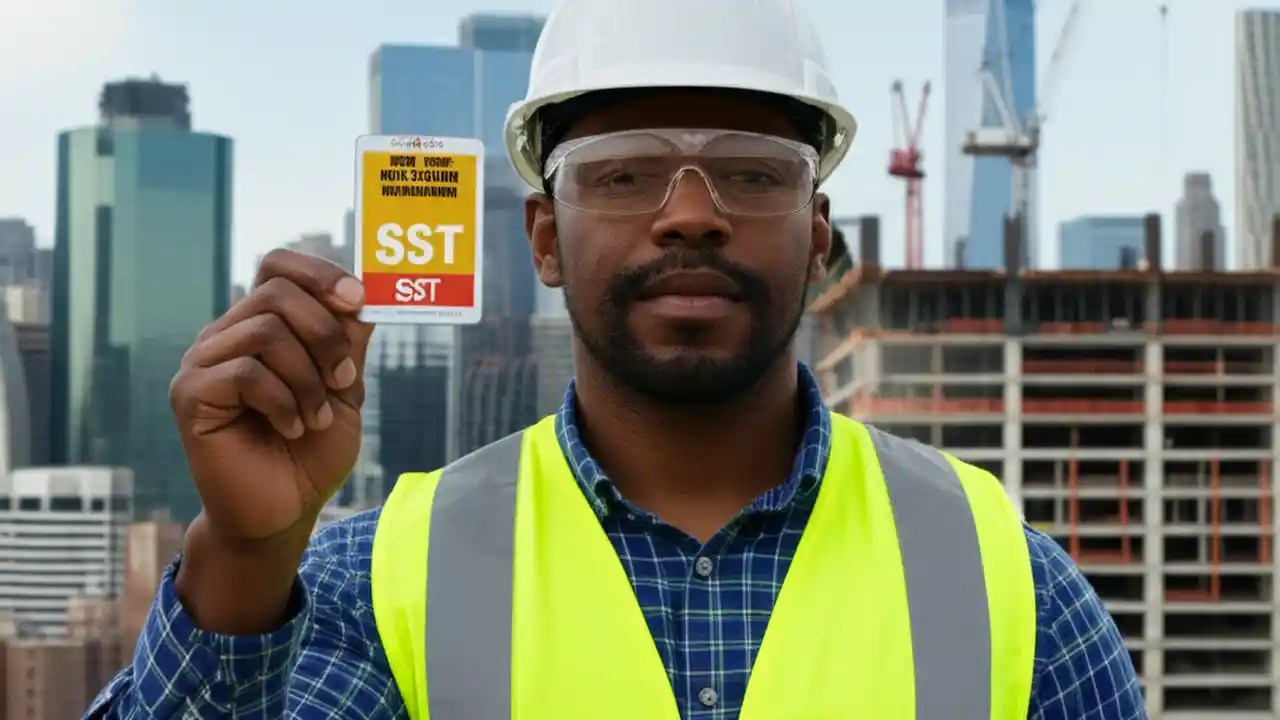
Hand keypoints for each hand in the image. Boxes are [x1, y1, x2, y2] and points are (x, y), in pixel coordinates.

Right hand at [170, 249, 373, 542]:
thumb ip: (349, 341)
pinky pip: (245, 373)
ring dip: (308, 378)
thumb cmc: (311, 452)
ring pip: (266, 332)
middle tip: (343, 381)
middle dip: (326, 334)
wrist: (282, 513)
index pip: (277, 265)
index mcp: (260, 325)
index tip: (359, 299)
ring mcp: (203, 363)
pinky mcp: (191, 395)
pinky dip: (283, 401)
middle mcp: (226, 335)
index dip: (319, 273)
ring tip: (316, 418)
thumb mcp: (344, 389)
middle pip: (278, 292)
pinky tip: (291, 428)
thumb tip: (364, 291)